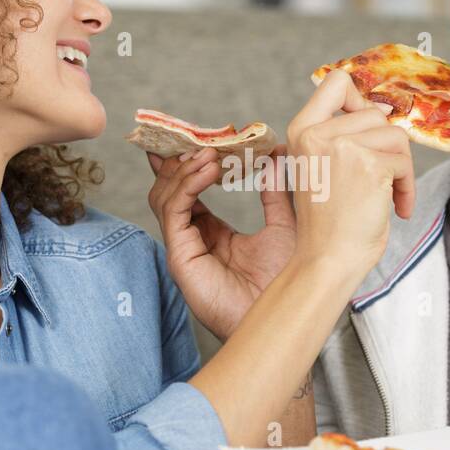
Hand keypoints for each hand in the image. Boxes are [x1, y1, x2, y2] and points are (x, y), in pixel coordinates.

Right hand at [147, 145, 297, 340]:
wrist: (285, 314)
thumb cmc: (285, 280)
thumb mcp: (284, 224)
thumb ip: (275, 190)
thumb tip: (275, 153)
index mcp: (211, 232)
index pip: (187, 189)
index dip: (187, 162)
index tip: (196, 136)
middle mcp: (192, 238)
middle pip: (168, 189)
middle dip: (179, 159)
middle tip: (196, 135)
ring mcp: (183, 248)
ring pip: (164, 196)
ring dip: (185, 170)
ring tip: (210, 154)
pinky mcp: (181, 257)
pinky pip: (173, 212)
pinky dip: (187, 186)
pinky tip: (208, 171)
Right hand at [285, 69, 414, 281]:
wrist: (327, 260)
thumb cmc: (330, 222)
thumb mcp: (323, 167)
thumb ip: (342, 135)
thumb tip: (383, 108)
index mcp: (302, 130)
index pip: (336, 82)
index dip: (360, 98)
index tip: (369, 126)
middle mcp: (317, 133)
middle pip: (375, 113)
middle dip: (387, 147)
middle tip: (381, 178)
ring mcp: (343, 146)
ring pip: (395, 136)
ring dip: (400, 168)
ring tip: (387, 195)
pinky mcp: (369, 164)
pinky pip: (404, 162)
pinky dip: (407, 188)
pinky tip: (395, 208)